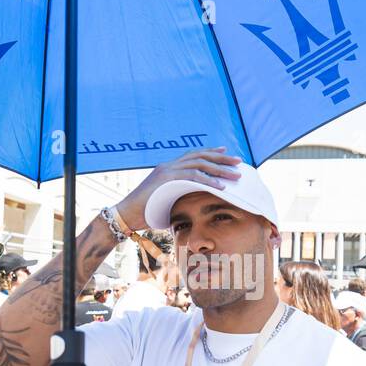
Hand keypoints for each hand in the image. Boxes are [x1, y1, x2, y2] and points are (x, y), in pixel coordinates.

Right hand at [113, 147, 242, 230]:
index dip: (210, 152)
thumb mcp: (166, 201)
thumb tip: (193, 205)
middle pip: (200, 156)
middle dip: (221, 157)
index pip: (193, 155)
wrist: (126, 215)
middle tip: (238, 161)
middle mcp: (169, 165)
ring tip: (235, 175)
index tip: (226, 151)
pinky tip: (221, 186)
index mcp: (169, 168)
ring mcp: (167, 170)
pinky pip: (192, 177)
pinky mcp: (166, 179)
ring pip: (199, 164)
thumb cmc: (145, 212)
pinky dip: (208, 181)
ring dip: (220, 169)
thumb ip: (179, 197)